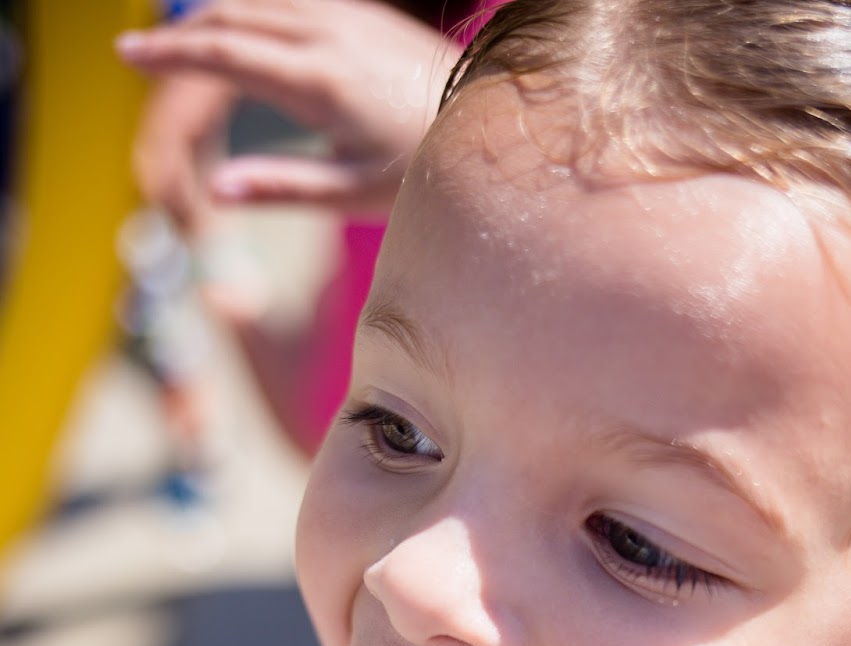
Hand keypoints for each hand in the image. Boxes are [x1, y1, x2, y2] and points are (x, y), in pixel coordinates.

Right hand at [117, 0, 461, 216]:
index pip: (222, 54)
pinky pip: (288, 0)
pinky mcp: (363, 13)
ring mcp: (348, 16)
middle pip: (230, 17)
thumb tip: (215, 192)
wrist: (493, 127)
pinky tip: (236, 29)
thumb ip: (282, 188)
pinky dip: (250, 11)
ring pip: (257, 1)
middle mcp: (329, 35)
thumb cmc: (426, 170)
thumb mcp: (353, 193)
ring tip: (178, 43)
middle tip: (139, 53)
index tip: (129, 56)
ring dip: (212, 17)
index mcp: (318, 82)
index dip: (169, 54)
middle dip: (179, 34)